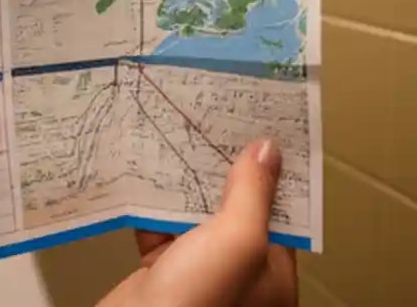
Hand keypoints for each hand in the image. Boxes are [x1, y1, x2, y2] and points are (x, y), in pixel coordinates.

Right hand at [99, 139, 296, 306]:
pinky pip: (157, 229)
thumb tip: (267, 149)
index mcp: (271, 274)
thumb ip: (252, 194)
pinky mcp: (159, 272)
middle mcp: (238, 274)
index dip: (264, 174)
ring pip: (191, 218)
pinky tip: (142, 176)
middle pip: (231, 212)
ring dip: (180, 187)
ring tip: (173, 142)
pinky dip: (149, 207)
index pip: (275, 214)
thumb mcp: (238, 240)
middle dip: (218, 174)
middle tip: (208, 127)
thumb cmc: (198, 297)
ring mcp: (197, 273)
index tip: (252, 133)